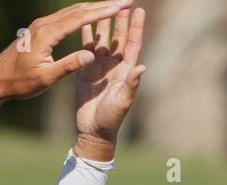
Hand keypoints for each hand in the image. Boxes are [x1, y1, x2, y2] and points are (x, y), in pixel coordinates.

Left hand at [0, 1, 134, 111]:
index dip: (102, 12)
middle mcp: (45, 24)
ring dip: (95, 7)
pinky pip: (66, 16)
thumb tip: (91, 56)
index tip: (121, 6)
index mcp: (47, 34)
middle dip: (104, 4)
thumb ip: (68, 66)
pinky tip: (92, 12)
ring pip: (73, 10)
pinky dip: (83, 13)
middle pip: (79, 10)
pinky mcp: (41, 28)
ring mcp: (42, 24)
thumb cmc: (20, 82)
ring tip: (115, 4)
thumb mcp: (46, 79)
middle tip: (126, 0)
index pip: (80, 19)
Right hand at [74, 7, 146, 158]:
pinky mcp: (86, 70)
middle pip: (118, 37)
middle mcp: (114, 66)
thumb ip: (131, 84)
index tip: (139, 9)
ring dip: (103, 23)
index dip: (136, 27)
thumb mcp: (123, 101)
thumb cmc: (111, 118)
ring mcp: (100, 67)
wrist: (93, 129)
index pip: (132, 44)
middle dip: (120, 19)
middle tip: (122, 1)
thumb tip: (142, 67)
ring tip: (103, 6)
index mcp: (125, 70)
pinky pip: (86, 49)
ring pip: (102, 40)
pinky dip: (86, 35)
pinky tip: (84, 22)